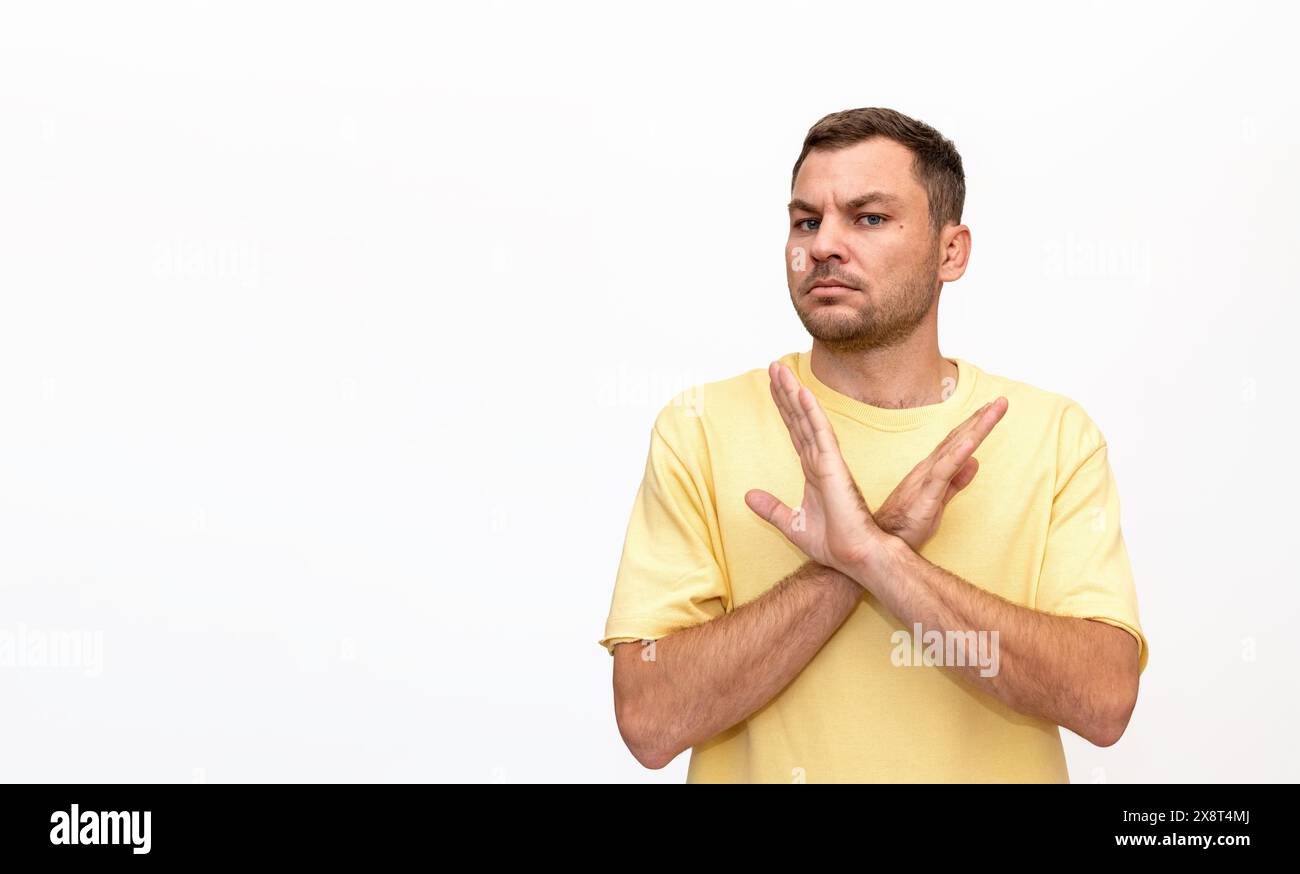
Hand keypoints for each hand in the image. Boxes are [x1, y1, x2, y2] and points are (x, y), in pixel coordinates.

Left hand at [745, 362, 885, 577]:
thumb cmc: (833, 543)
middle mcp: (820, 460)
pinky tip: (802, 393)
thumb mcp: (791, 524)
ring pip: (807, 419)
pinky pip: (820, 433)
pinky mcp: (834, 467)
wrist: (853, 558)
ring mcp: (828, 461)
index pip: (795, 431)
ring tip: (780, 369)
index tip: (773, 386)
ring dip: (794, 393)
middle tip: (774, 366)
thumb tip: (748, 496)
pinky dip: (811, 413)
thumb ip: (771, 508)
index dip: (784, 407)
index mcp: (813, 470)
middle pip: (798, 418)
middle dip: (785, 391)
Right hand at [874, 396, 1007, 550]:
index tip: (990, 409)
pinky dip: (958, 454)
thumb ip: (956, 482)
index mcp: (931, 470)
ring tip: (993, 410)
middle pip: (957, 439)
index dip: (974, 425)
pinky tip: (972, 441)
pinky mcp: (926, 494)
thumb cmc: (906, 525)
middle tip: (1001, 401)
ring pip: (954, 448)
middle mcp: (928, 468)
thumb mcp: (939, 501)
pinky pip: (944, 471)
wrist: (880, 543)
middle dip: (980, 419)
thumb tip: (975, 462)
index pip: (955, 443)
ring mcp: (926, 479)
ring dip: (975, 428)